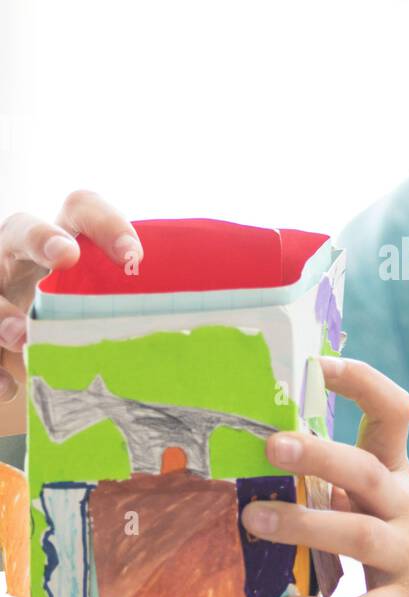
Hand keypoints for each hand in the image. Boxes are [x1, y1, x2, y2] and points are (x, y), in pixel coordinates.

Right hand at [0, 191, 141, 403]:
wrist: (32, 339)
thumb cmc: (82, 313)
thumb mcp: (103, 300)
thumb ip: (134, 304)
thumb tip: (200, 330)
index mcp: (61, 238)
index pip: (81, 208)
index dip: (107, 223)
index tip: (135, 256)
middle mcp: (20, 254)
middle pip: (21, 228)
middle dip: (42, 239)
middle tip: (67, 257)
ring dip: (1, 310)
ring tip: (20, 335)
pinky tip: (8, 388)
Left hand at [240, 357, 408, 596]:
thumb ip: (357, 497)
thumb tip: (288, 482)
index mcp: (404, 480)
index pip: (391, 412)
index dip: (358, 382)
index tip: (317, 364)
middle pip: (365, 470)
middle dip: (318, 454)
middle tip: (272, 444)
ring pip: (359, 535)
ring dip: (305, 526)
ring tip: (254, 521)